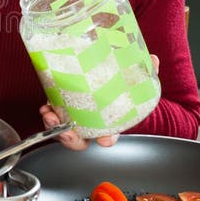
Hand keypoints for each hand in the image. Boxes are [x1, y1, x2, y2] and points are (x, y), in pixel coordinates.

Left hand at [38, 55, 159, 150]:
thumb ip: (143, 72)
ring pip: (63, 131)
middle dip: (72, 139)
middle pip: (81, 140)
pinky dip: (48, 115)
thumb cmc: (117, 85)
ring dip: (54, 127)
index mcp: (109, 122)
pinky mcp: (62, 108)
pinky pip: (53, 118)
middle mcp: (90, 124)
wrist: (104, 78)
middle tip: (68, 132)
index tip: (105, 140)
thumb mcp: (131, 78)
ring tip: (50, 115)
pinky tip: (45, 107)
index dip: (108, 139)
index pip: (110, 135)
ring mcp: (75, 117)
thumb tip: (154, 60)